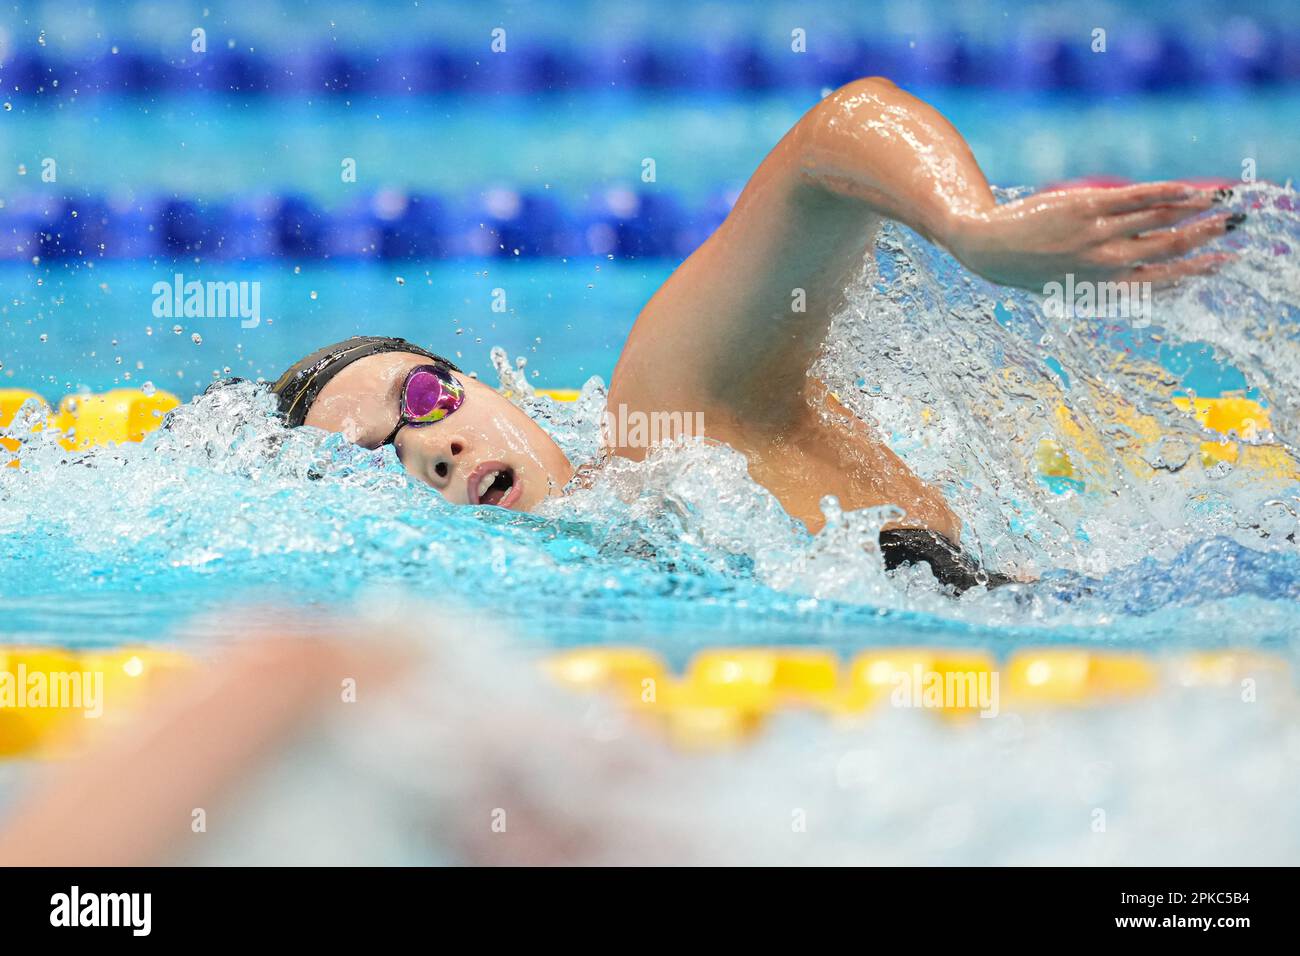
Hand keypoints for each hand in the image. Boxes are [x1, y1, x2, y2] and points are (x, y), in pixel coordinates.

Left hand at [947, 183, 1238, 290]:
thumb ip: (1105, 280)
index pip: (1162, 280)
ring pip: (1158, 222)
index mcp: (1103, 286)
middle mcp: (1105, 263)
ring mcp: (1097, 235)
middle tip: (1234, 225)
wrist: (989, 250)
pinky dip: (1166, 193)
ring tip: (1220, 203)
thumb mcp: (1069, 285)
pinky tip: (1187, 188)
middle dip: (1206, 238)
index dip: (1197, 272)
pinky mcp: (1086, 208)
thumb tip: (1138, 274)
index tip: (1223, 262)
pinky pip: (1136, 198)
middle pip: (1169, 250)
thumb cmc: (1031, 267)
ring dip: (1195, 211)